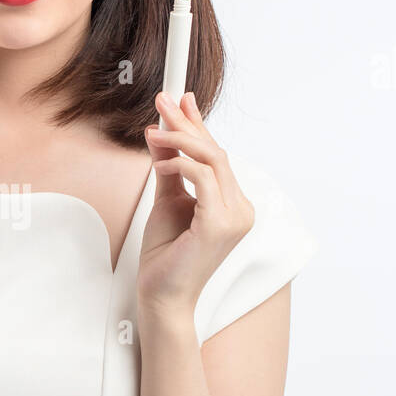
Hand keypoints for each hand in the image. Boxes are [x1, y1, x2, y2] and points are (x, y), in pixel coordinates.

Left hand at [137, 91, 254, 318]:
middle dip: (188, 122)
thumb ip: (167, 167)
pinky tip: (160, 165)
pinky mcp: (221, 225)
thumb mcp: (166, 200)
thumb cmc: (166, 256)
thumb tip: (160, 133)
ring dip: (182, 139)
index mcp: (231, 204)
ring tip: (155, 130)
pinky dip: (180, 165)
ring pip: (214, 160)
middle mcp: (240, 209)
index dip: (198, 125)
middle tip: (163, 100)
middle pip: (217, 152)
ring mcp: (235, 217)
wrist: (161, 295)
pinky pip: (203, 178)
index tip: (179, 101)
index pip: (217, 155)